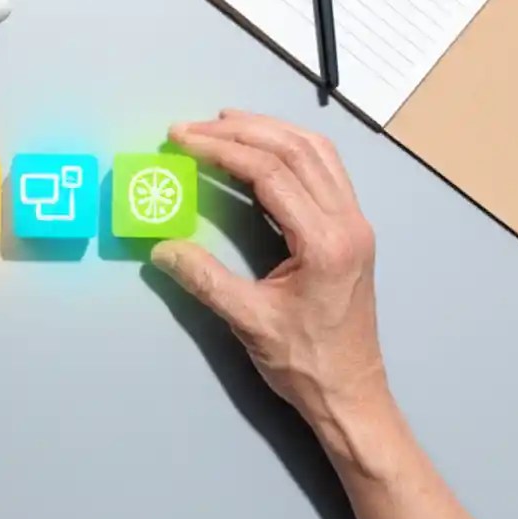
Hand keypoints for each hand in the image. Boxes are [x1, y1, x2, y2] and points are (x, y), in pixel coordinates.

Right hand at [152, 111, 386, 451]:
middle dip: (241, 131)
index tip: (182, 139)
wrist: (352, 394)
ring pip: (316, 152)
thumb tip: (162, 248)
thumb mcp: (249, 323)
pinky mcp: (352, 229)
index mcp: (325, 243)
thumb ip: (205, 280)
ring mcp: (355, 223)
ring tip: (224, 124)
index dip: (222, 149)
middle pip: (296, 150)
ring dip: (270, 131)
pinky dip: (290, 149)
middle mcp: (348, 222)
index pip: (271, 174)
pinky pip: (325, 170)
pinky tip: (261, 150)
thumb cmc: (305, 364)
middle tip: (193, 128)